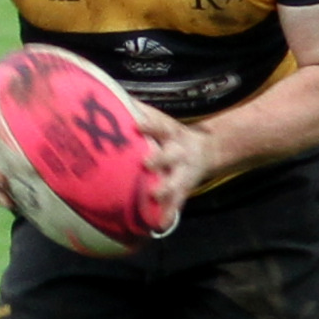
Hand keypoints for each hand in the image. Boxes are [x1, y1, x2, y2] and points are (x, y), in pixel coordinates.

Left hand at [133, 103, 213, 217]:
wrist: (209, 150)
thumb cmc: (171, 134)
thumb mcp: (162, 121)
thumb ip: (139, 110)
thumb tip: (109, 93)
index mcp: (171, 133)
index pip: (160, 126)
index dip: (149, 125)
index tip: (136, 124)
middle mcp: (178, 152)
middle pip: (170, 155)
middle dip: (159, 159)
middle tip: (145, 162)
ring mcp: (183, 172)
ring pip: (175, 181)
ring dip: (165, 189)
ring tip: (154, 195)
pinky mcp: (183, 189)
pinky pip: (176, 203)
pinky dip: (169, 214)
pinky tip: (159, 225)